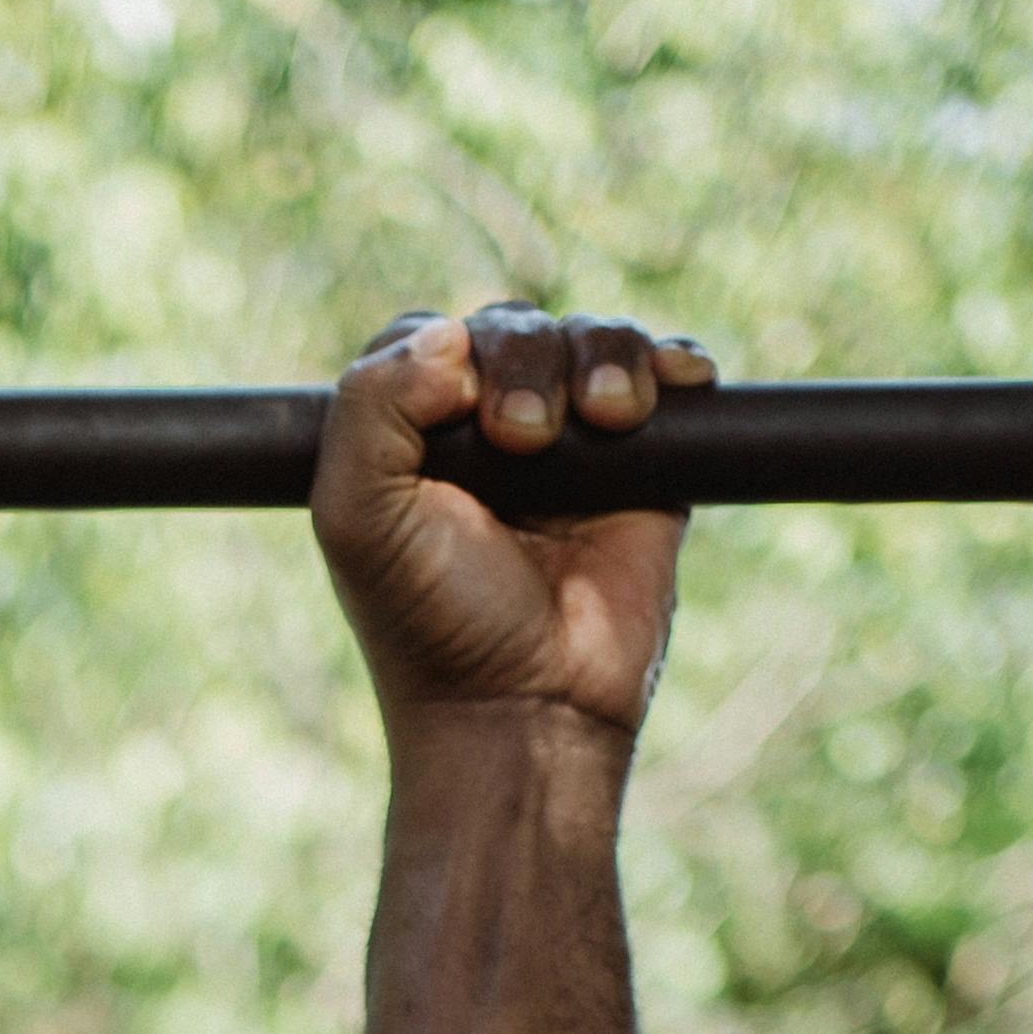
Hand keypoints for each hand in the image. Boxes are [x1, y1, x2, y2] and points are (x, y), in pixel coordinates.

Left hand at [315, 304, 715, 742]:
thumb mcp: (358, 518)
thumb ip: (368, 408)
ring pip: (592, 337)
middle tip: (525, 438)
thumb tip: (451, 337)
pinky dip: (675, 362)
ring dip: (604, 352)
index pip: (428, 335)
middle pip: (515, 326)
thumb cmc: (433, 625)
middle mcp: (487, 434)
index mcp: (410, 439)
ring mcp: (571, 448)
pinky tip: (674, 384)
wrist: (527, 707)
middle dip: (526, 357)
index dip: (445, 348)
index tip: (458, 413)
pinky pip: (668, 378)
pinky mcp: (645, 470)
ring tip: (607, 417)